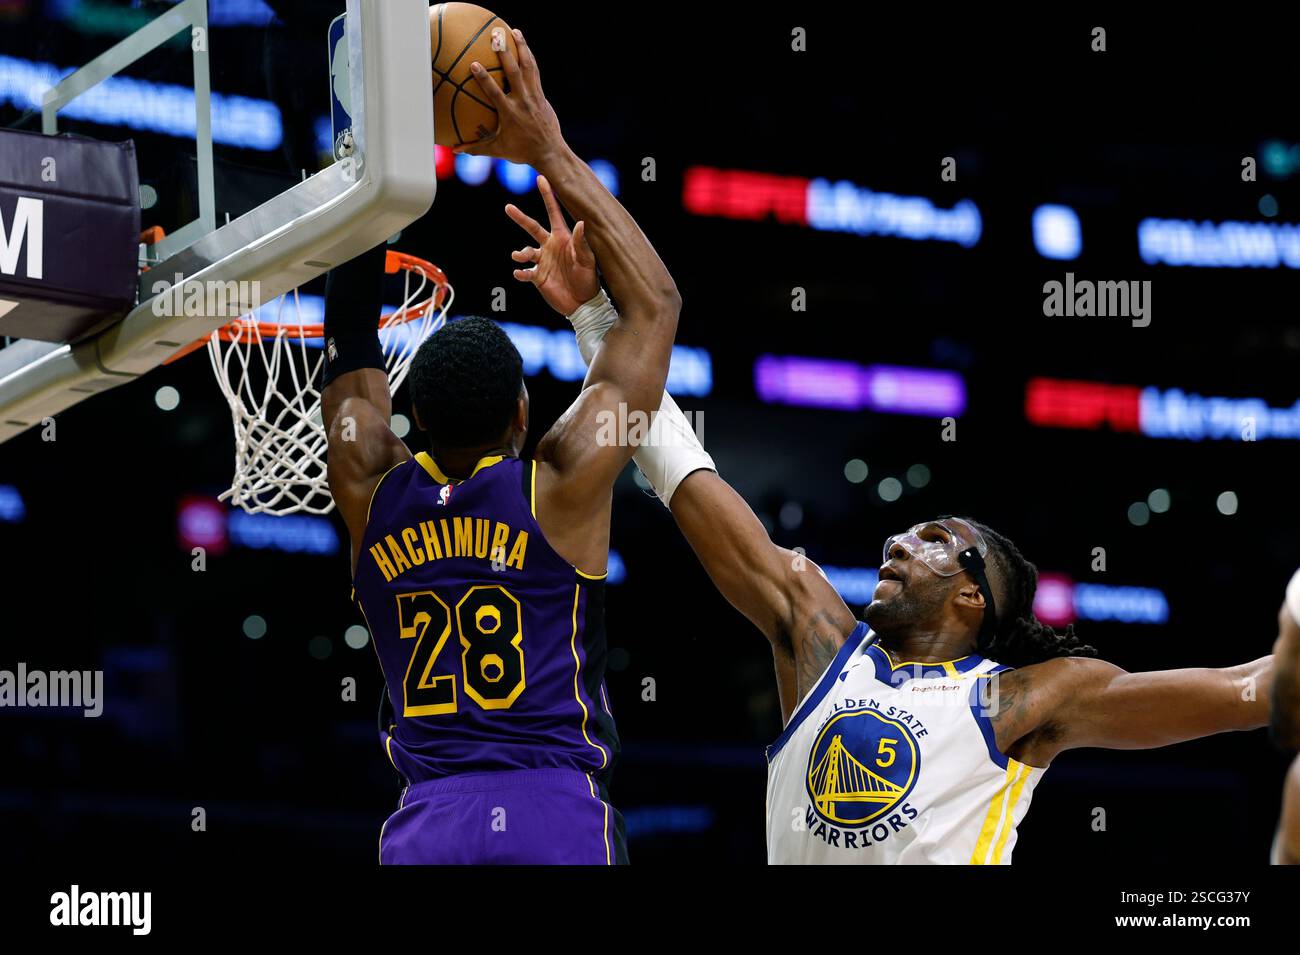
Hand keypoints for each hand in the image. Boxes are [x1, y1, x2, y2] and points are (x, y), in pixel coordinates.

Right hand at [454, 29, 563, 166]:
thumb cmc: (522, 152)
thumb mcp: (498, 150)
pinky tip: (524, 46)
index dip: (484, 78)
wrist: (550, 152)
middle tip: (496, 35)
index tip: (473, 64)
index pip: (495, 92)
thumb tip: (455, 150)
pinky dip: (530, 57)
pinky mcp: (541, 95)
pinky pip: (535, 72)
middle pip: (514, 72)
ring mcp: (534, 96)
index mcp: (510, 113)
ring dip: (522, 47)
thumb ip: (477, 149)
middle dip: (505, 53)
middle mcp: (523, 101)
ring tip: (514, 31)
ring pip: (528, 67)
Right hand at [506, 174, 597, 315]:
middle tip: (508, 208)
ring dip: (520, 253)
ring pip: (525, 251)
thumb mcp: (587, 261)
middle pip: (532, 227)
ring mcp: (542, 261)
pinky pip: (524, 272)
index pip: (552, 212)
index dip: (547, 195)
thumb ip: (582, 243)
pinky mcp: (537, 277)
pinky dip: (520, 272)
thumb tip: (580, 223)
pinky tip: (520, 273)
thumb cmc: (588, 279)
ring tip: (519, 256)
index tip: (540, 178)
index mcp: (562, 237)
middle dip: (520, 217)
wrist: (582, 303)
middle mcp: (550, 246)